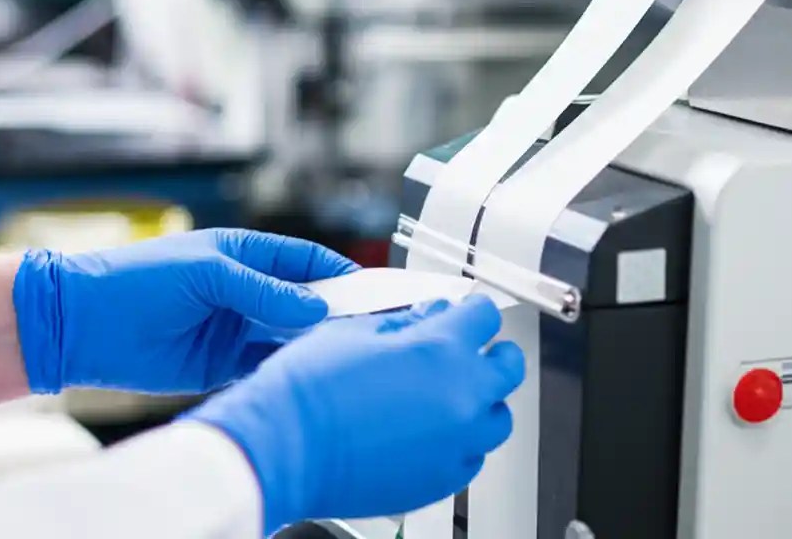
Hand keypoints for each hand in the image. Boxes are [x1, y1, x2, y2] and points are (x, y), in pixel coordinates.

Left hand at [12, 229, 357, 393]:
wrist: (82, 325)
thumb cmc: (134, 280)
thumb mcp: (207, 273)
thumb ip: (262, 291)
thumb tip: (314, 307)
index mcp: (244, 254)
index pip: (306, 262)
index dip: (338, 274)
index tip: (370, 291)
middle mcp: (245, 291)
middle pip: (304, 301)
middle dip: (333, 313)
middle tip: (365, 329)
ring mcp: (235, 327)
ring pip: (288, 336)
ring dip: (311, 344)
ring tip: (339, 354)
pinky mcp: (221, 364)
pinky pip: (265, 365)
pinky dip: (285, 369)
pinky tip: (305, 374)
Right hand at [187, 295, 525, 534]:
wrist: (283, 448)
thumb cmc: (307, 392)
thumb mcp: (356, 331)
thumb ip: (406, 322)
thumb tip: (429, 317)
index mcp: (441, 350)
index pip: (485, 316)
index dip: (471, 310)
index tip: (464, 315)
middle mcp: (461, 398)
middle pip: (508, 367)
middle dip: (490, 353)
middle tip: (469, 352)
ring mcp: (456, 444)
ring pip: (496, 418)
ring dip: (480, 401)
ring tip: (449, 397)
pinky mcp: (441, 480)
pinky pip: (471, 457)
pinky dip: (460, 442)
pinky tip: (429, 432)